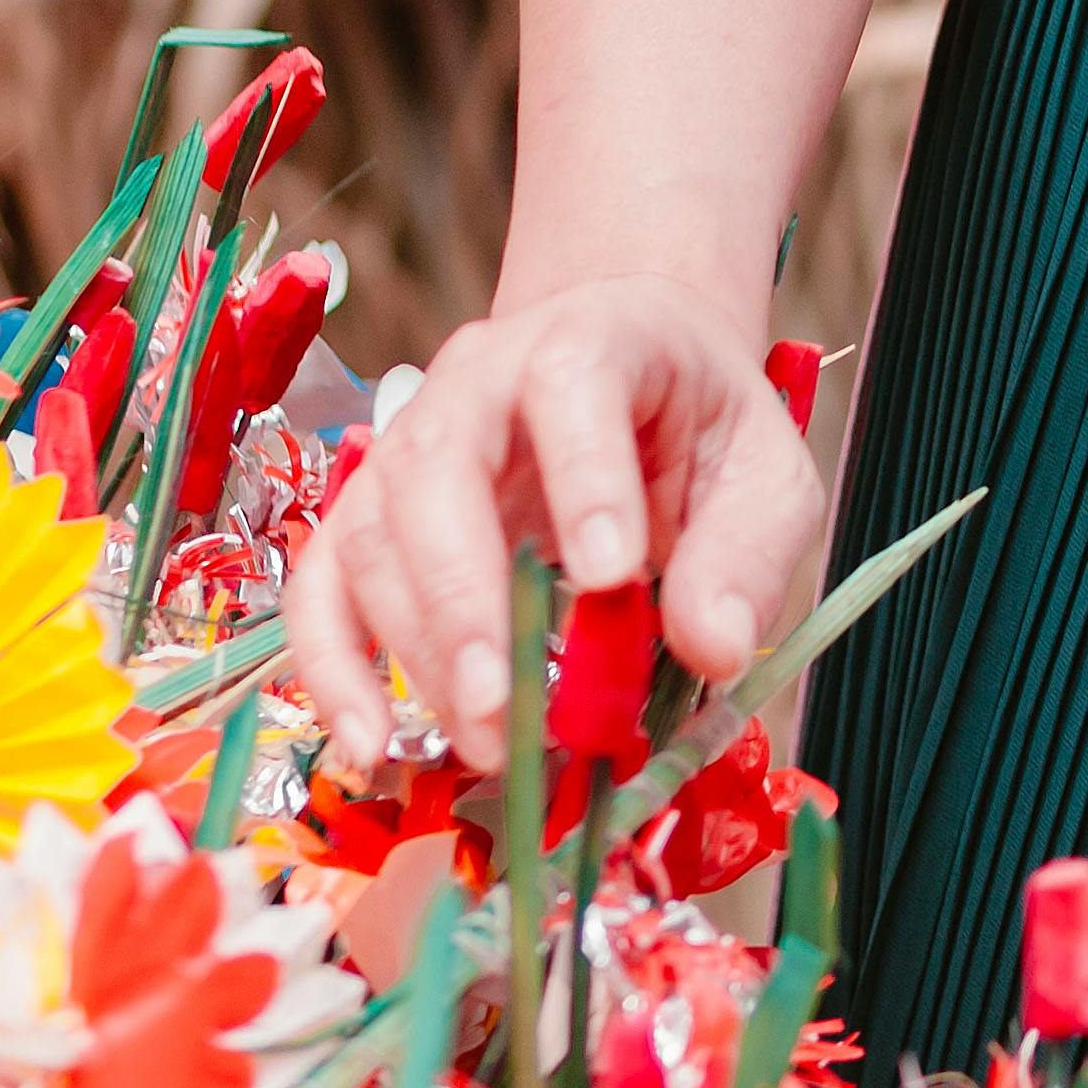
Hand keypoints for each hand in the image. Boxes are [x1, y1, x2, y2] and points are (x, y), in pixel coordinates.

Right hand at [284, 279, 828, 779]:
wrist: (629, 373)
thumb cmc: (694, 422)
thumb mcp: (764, 469)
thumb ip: (747, 551)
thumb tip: (714, 649)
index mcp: (591, 341)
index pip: (573, 379)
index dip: (585, 475)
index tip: (612, 577)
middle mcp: (479, 380)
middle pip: (440, 460)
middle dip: (465, 594)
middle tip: (507, 706)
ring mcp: (410, 443)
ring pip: (374, 532)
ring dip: (417, 651)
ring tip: (481, 745)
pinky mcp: (372, 514)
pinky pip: (323, 585)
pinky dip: (334, 669)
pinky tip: (372, 746)